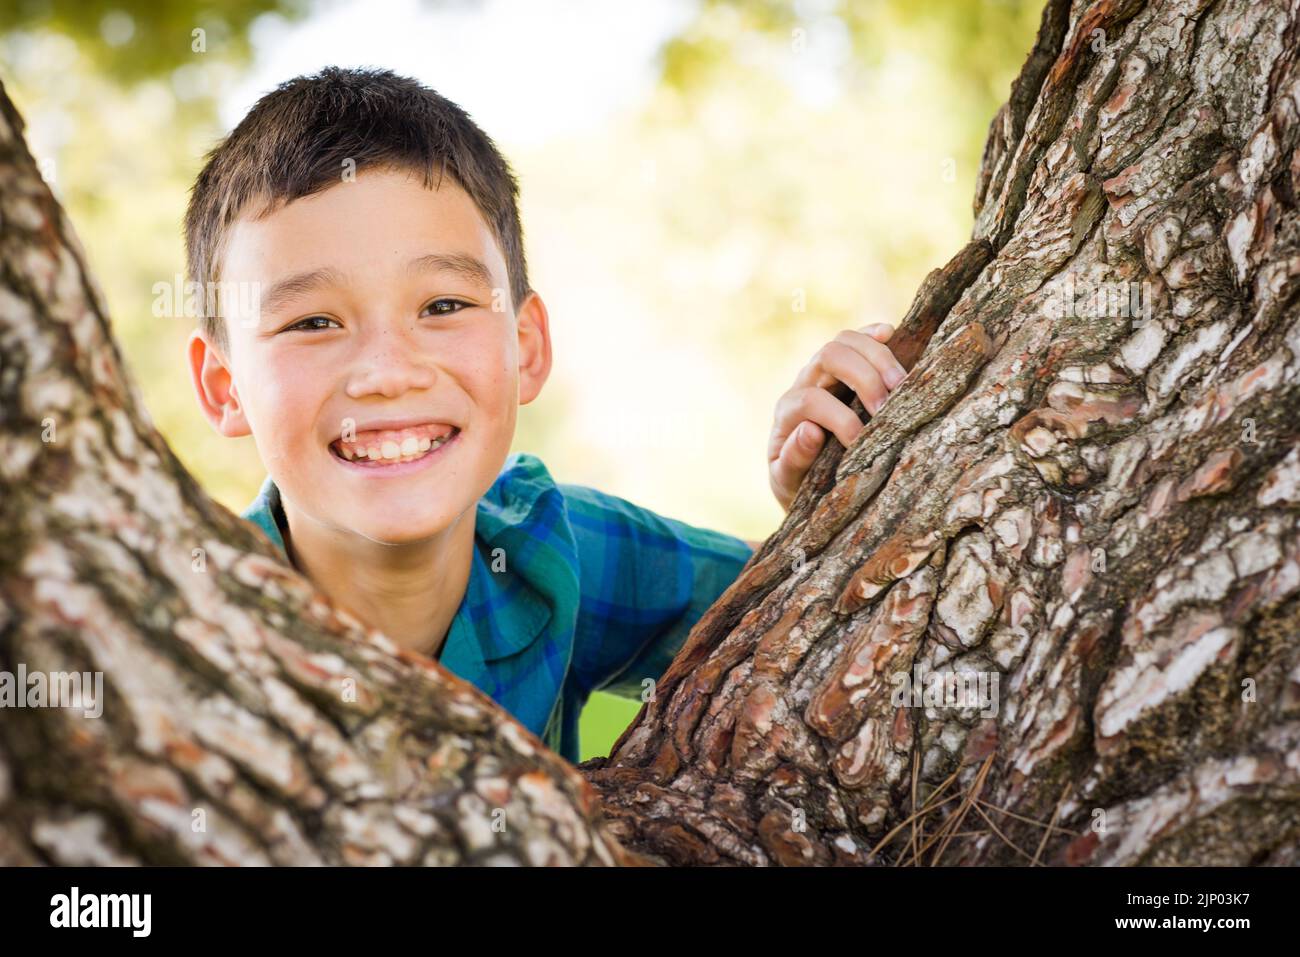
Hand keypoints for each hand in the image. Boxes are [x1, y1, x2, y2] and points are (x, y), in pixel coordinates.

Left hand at [767, 323, 905, 512]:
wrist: (801, 477)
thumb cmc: (797, 481)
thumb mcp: (787, 480)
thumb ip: (793, 459)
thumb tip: (810, 430)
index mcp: (787, 412)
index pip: (811, 400)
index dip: (838, 418)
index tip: (860, 441)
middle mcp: (804, 383)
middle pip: (829, 356)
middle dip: (863, 379)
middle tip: (886, 409)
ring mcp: (824, 371)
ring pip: (845, 341)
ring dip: (877, 357)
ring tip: (901, 384)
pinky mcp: (844, 368)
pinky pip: (856, 340)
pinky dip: (873, 334)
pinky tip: (890, 333)